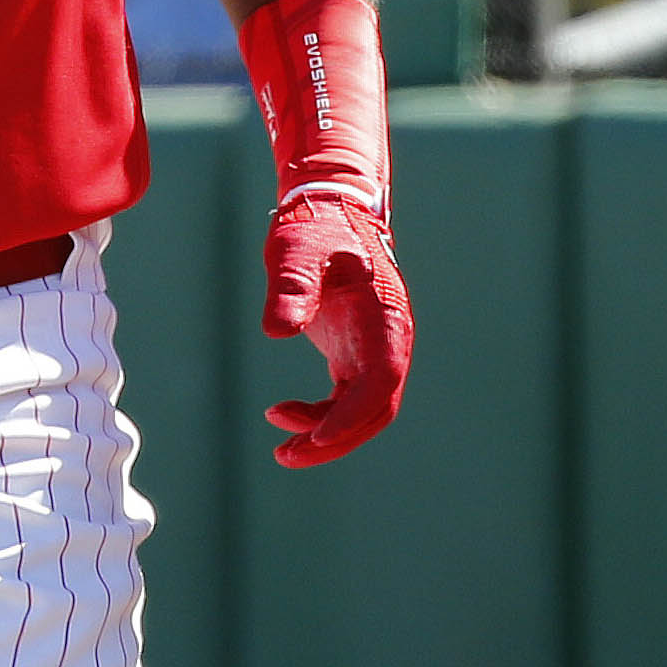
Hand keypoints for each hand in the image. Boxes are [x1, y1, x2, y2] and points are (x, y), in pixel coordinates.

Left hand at [261, 196, 412, 467]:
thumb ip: (291, 287)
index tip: (317, 437)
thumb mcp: (297, 251)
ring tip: (280, 447)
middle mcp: (389, 343)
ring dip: (325, 434)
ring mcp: (373, 351)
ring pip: (360, 410)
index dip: (352, 415)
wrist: (328, 211)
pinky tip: (282, 415)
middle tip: (288, 455)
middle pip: (375, 409)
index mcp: (386, 321)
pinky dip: (318, 414)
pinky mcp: (354, 354)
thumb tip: (277, 330)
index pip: (381, 382)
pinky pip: (344, 399)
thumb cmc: (315, 228)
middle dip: (336, 439)